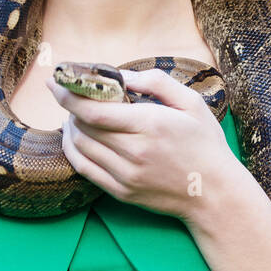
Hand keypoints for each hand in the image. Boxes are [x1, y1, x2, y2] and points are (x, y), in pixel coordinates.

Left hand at [48, 67, 238, 223]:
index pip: (94, 110)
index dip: (69, 95)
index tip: (55, 82)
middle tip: (70, 95)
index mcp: (150, 124)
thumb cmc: (205, 144)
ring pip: (80, 147)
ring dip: (70, 127)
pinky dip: (73, 150)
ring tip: (75, 115)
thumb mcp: (191, 102)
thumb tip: (122, 77)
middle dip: (70, 107)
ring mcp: (126, 175)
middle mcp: (134, 151)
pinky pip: (85, 169)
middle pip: (83, 126)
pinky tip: (76, 138)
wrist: (214, 194)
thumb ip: (157, 83)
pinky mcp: (121, 192)